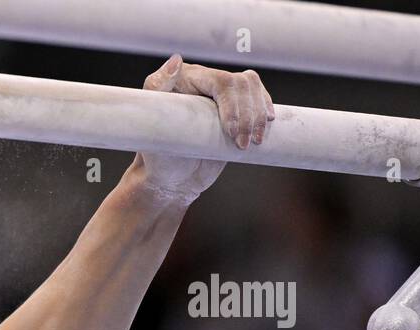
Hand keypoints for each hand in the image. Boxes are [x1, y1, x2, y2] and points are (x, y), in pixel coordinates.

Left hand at [132, 54, 275, 203]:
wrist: (171, 179)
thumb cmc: (157, 155)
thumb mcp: (151, 126)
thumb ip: (157, 89)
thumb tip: (176, 60)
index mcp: (185, 80)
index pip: (221, 82)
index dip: (232, 105)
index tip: (232, 132)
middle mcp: (205, 83)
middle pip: (242, 84)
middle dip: (248, 114)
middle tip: (243, 144)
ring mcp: (221, 96)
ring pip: (253, 89)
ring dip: (258, 114)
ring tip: (253, 142)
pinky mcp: (235, 111)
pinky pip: (257, 99)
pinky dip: (264, 111)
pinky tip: (267, 124)